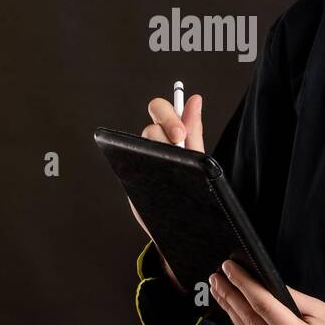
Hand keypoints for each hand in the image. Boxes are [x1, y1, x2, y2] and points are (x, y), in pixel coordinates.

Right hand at [127, 91, 205, 293]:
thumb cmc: (192, 188)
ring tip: (170, 164)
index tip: (180, 133)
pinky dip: (138, 165)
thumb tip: (195, 98)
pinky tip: (153, 176)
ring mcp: (140, 159)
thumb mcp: (197, 158)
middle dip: (165, 127)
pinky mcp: (130, 177)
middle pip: (151, 124)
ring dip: (155, 148)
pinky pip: (128, 164)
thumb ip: (193, 129)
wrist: (185, 226)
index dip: (169, 116)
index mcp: (169, 134)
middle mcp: (152, 144)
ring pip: (141, 142)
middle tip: (178, 140)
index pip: (162, 110)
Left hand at [208, 259, 324, 324]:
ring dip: (233, 313)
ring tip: (222, 293)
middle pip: (250, 322)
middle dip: (230, 297)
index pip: (262, 306)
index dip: (243, 284)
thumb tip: (265, 283)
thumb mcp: (323, 310)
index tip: (230, 269)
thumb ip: (291, 298)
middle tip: (217, 278)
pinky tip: (238, 316)